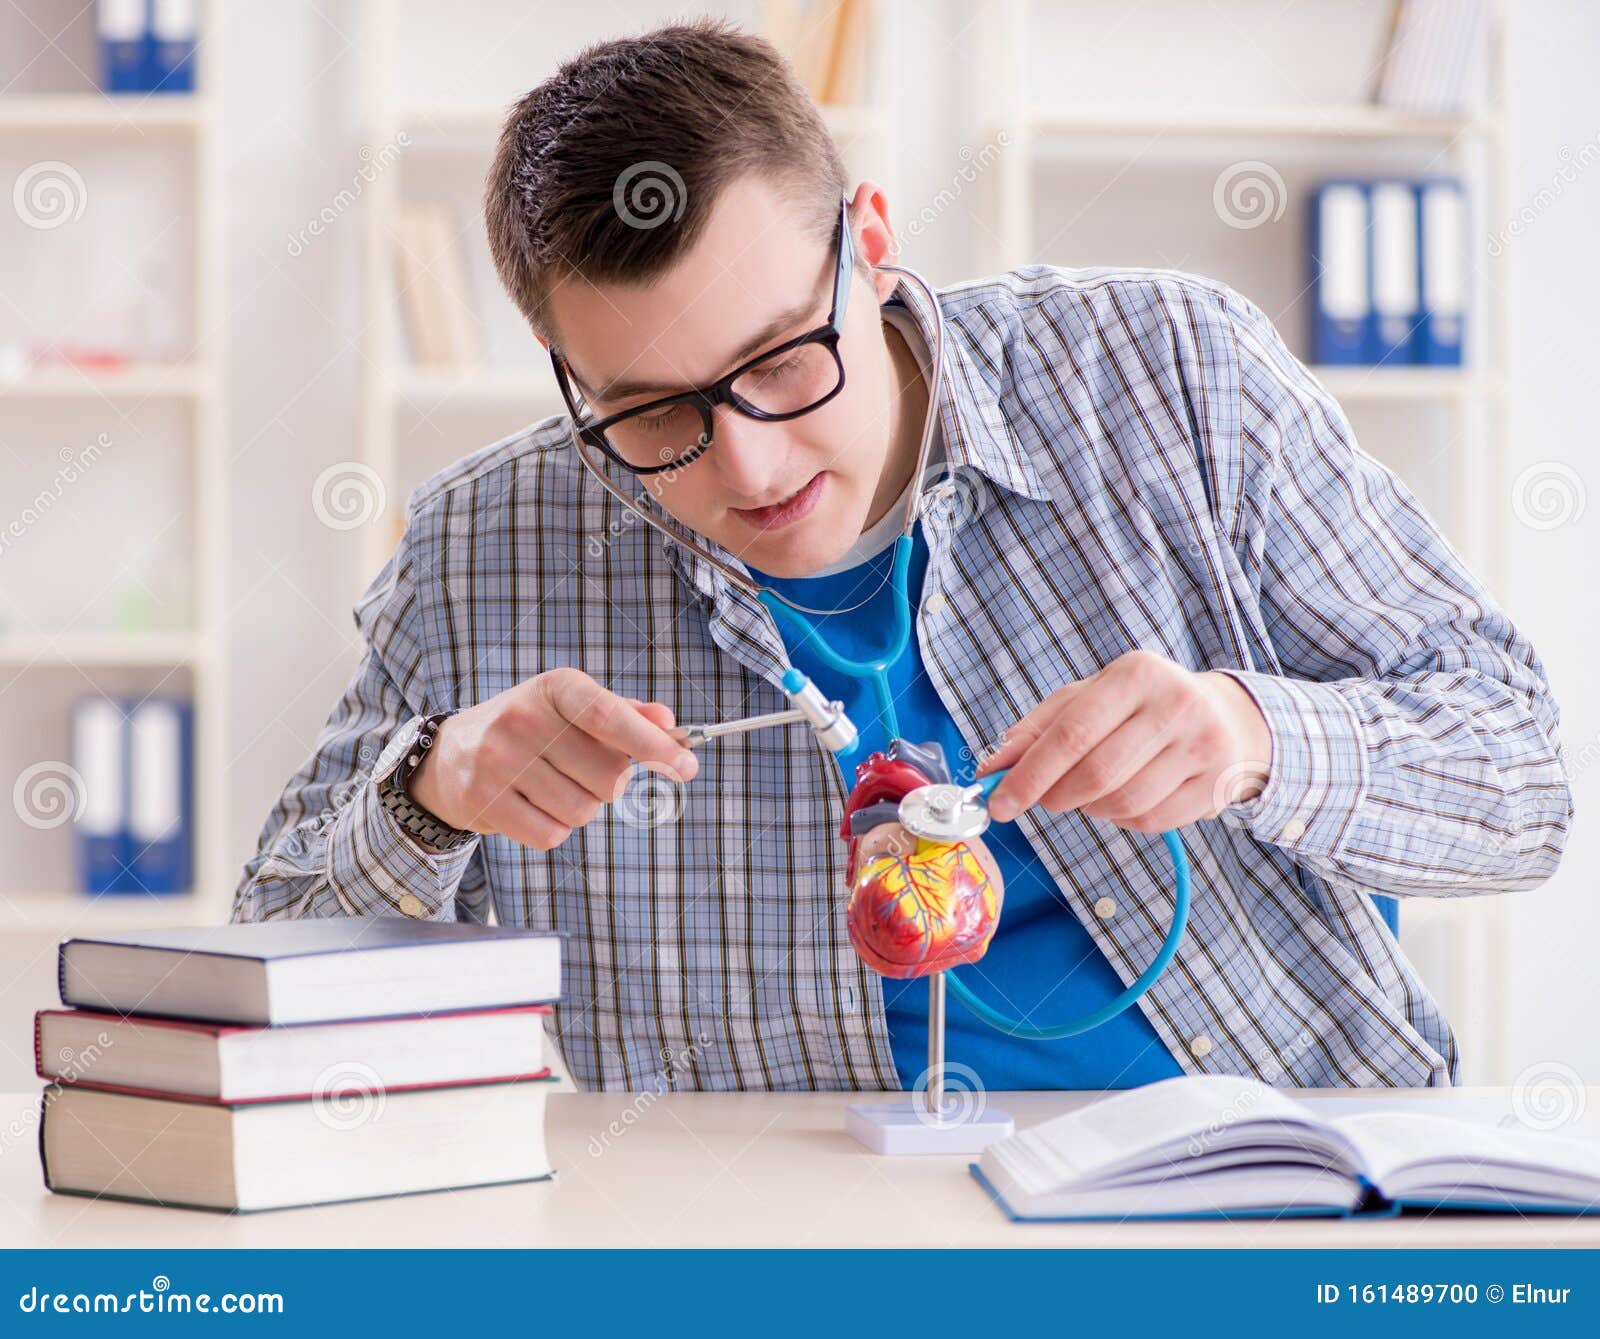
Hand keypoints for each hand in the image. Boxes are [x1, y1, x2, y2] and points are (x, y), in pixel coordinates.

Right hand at [407, 668, 696, 850]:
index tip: (688, 766)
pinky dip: (553, 829)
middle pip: (609, 777)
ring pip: (582, 811)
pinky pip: (550, 835)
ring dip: (580, 808)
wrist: (448, 756)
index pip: (610, 717)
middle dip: (611, 784)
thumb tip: (669, 721)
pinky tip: (532, 806)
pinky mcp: (483, 800)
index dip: (653, 745)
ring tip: (551, 786)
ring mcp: (498, 760)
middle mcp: (523, 718)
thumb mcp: (571, 708)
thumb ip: (624, 713)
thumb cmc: (529, 730)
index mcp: (555, 687)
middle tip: (583, 772)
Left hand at [975, 651, 1272, 833]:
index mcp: (1136, 673)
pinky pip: (1151, 822)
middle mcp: (1176, 705)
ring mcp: (1203, 746)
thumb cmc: (1139, 706)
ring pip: (1122, 803)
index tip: (999, 803)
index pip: (1072, 733)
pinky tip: (1122, 799)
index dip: (1029, 774)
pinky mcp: (1218, 786)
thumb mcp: (1088, 698)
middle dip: (1055, 796)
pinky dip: (1121, 820)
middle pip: (1097, 774)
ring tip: (1088, 791)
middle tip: (1041, 799)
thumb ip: (1036, 729)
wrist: (1225, 717)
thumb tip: (990, 769)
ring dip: (1089, 808)